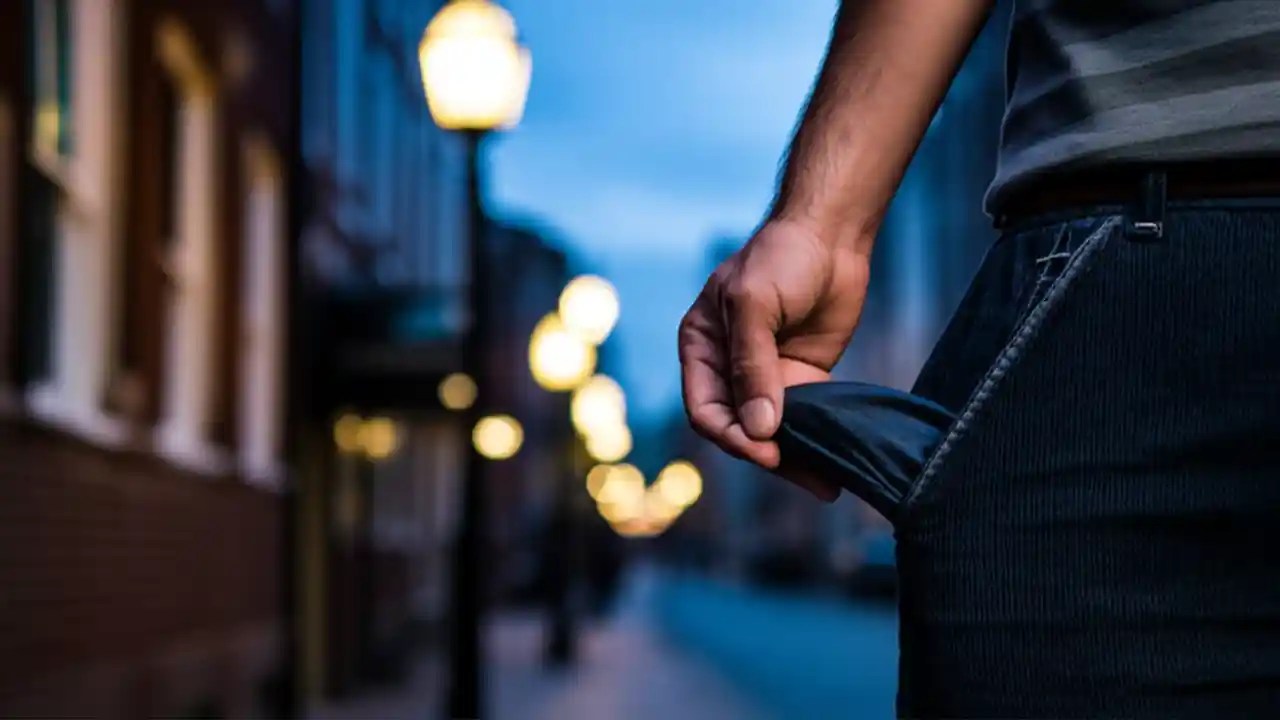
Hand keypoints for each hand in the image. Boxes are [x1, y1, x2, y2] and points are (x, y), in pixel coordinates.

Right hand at [678, 218, 870, 500]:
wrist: (832, 236)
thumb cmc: (781, 258)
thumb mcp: (754, 304)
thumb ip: (753, 366)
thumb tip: (760, 429)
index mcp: (702, 349)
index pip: (705, 408)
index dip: (731, 434)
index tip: (765, 449)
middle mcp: (729, 369)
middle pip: (739, 427)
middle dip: (765, 453)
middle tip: (795, 469)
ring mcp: (767, 376)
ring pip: (773, 431)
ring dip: (796, 458)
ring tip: (827, 484)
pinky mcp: (803, 379)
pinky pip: (804, 420)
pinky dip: (816, 442)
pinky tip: (836, 463)